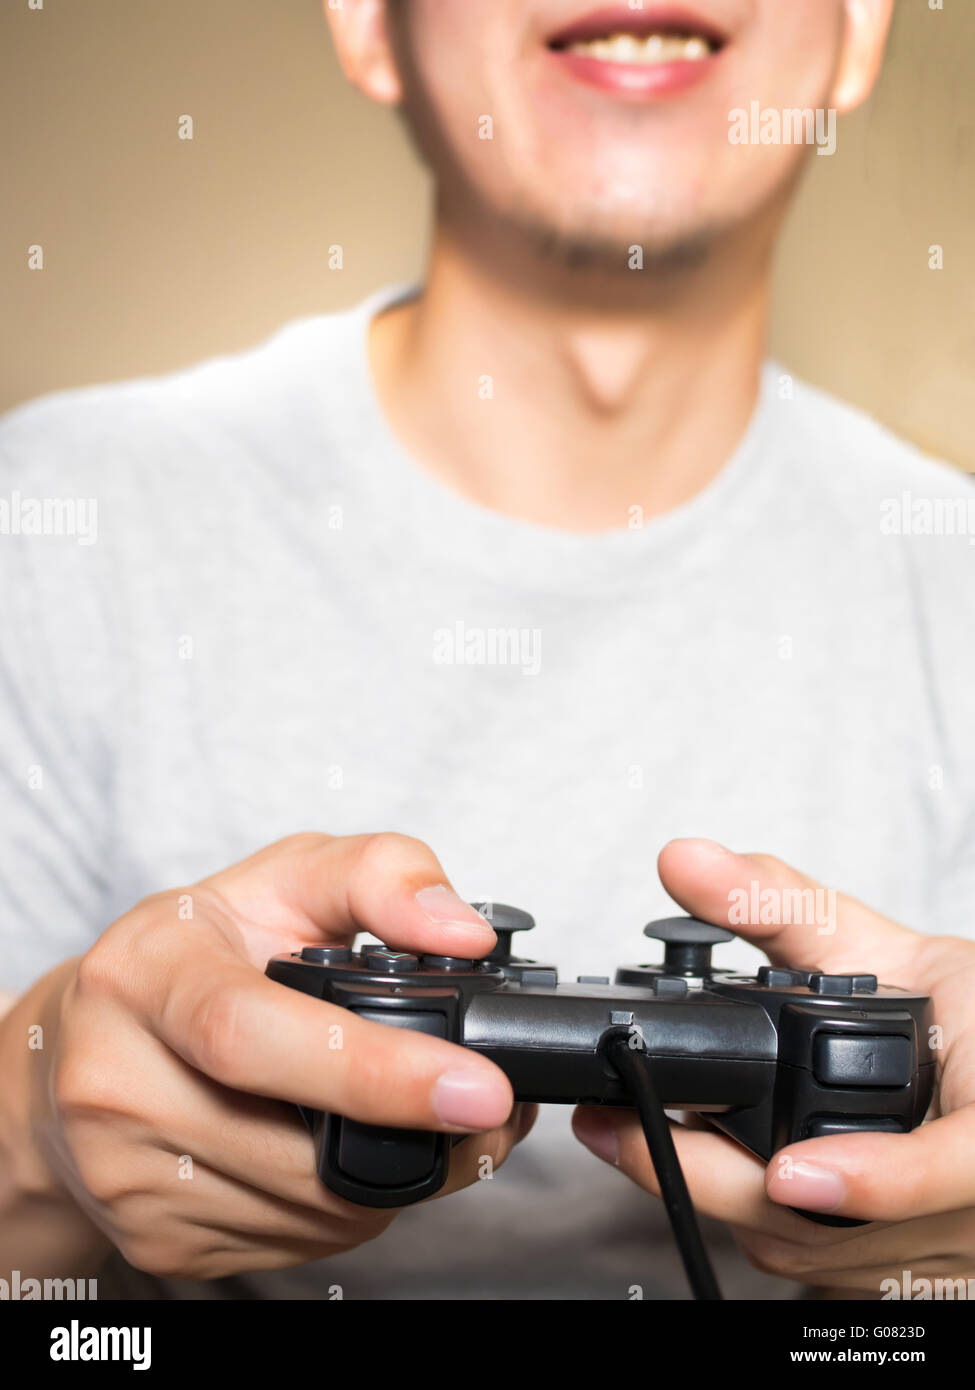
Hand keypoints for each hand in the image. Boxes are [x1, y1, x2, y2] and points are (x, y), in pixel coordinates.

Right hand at [3, 833, 531, 1279]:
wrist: (79, 1050)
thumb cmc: (192, 955)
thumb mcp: (280, 878)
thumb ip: (379, 875)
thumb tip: (464, 930)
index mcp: (144, 976)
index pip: (249, 1033)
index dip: (371, 1068)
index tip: (477, 1086)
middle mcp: (117, 1084)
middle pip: (295, 1143)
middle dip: (419, 1135)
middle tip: (493, 1108)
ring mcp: (130, 1178)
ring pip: (311, 1210)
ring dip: (396, 1175)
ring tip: (422, 1115)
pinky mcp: (157, 1242)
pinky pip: (295, 1243)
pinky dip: (350, 1205)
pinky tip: (352, 1149)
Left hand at [572, 837, 974, 1294]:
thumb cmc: (966, 1017)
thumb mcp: (885, 943)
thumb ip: (781, 901)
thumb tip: (687, 863)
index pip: (952, 1167)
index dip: (874, 1181)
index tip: (794, 1170)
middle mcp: (970, 1201)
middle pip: (841, 1223)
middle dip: (713, 1177)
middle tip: (616, 1128)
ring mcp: (938, 1251)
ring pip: (811, 1249)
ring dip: (720, 1196)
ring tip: (635, 1134)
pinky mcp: (899, 1272)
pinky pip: (814, 1261)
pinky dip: (754, 1211)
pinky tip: (708, 1163)